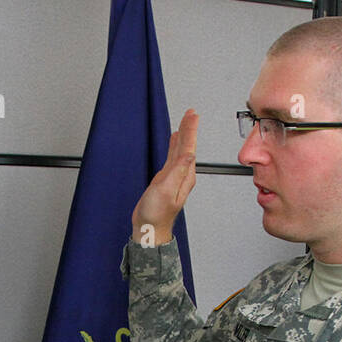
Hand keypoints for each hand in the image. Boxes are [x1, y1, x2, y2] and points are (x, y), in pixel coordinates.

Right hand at [131, 109, 198, 245]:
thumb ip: (177, 172)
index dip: (190, 131)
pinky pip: (172, 157)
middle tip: (191, 113)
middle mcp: (183, 175)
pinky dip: (174, 146)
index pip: (189, 148)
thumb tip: (189, 154)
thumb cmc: (156, 214)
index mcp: (185, 176)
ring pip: (180, 150)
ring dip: (183, 135)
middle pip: (187, 146)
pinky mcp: (166, 179)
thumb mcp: (166, 191)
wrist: (149, 229)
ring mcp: (175, 177)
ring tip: (186, 121)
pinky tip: (174, 140)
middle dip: (189, 129)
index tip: (192, 115)